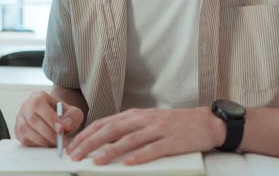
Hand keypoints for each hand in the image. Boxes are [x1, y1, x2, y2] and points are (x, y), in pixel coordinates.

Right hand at [15, 91, 83, 146]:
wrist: (57, 121)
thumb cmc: (63, 115)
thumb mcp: (73, 113)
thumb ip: (73, 116)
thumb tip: (65, 124)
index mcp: (38, 96)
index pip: (38, 104)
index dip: (49, 117)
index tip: (61, 129)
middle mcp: (26, 105)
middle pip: (32, 120)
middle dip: (48, 133)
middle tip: (61, 141)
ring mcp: (20, 118)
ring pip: (26, 130)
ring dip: (42, 140)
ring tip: (55, 143)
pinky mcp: (18, 131)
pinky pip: (24, 139)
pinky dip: (36, 144)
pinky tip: (47, 144)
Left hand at [66, 107, 224, 164]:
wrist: (206, 122)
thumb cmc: (174, 124)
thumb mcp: (147, 121)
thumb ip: (128, 129)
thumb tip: (103, 142)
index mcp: (134, 115)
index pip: (104, 123)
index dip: (87, 134)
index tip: (73, 144)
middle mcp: (143, 120)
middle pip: (111, 130)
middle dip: (91, 143)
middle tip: (76, 154)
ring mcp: (157, 129)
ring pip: (129, 139)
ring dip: (110, 151)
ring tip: (96, 161)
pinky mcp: (171, 141)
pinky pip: (153, 149)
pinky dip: (139, 156)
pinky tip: (128, 163)